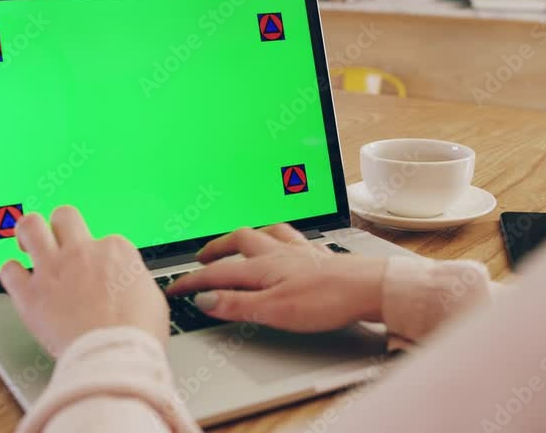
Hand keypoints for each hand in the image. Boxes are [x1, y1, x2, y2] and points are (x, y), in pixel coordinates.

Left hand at [0, 206, 168, 356]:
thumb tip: (130, 285)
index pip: (105, 239)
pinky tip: (18, 280)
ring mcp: (53, 269)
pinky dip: (12, 273)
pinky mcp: (29, 294)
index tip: (99, 271)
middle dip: (59, 225)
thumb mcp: (152, 298)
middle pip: (64, 216)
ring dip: (27, 233)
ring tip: (27, 243)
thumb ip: (134, 281)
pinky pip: (8, 270)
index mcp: (116, 251)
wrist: (114, 357)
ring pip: (30, 226)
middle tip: (56, 239)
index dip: (101, 256)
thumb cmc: (137, 335)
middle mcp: (82, 252)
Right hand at [165, 224, 387, 332]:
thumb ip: (238, 305)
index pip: (217, 274)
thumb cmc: (328, 299)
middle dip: (216, 249)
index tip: (175, 288)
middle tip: (201, 258)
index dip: (193, 282)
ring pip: (265, 233)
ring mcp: (300, 251)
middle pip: (239, 241)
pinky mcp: (319, 255)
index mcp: (263, 268)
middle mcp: (279, 253)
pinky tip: (285, 243)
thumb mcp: (275, 311)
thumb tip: (206, 300)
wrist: (370, 287)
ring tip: (238, 242)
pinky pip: (291, 236)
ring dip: (246, 236)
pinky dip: (278, 236)